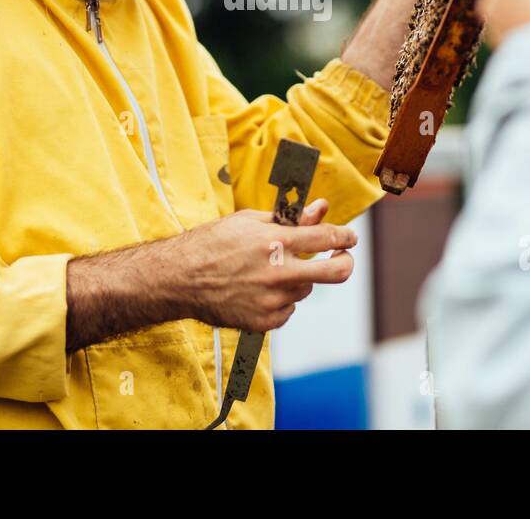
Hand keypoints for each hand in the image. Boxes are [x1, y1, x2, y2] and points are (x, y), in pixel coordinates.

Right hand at [176, 200, 355, 331]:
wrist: (179, 278)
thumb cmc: (213, 242)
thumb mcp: (250, 221)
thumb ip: (290, 217)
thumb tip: (321, 208)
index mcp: (275, 242)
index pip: (327, 238)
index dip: (345, 237)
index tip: (350, 237)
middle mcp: (277, 272)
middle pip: (335, 272)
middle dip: (346, 263)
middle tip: (343, 258)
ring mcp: (271, 300)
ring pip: (305, 289)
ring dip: (299, 279)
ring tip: (269, 271)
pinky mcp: (263, 321)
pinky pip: (288, 309)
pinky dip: (281, 300)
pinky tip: (259, 290)